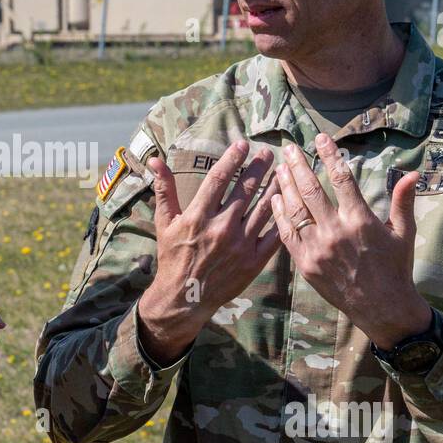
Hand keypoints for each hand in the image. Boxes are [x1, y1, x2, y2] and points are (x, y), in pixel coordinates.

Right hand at [138, 139, 281, 363]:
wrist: (185, 298)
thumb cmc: (172, 257)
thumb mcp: (164, 222)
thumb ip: (164, 189)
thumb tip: (155, 160)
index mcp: (198, 217)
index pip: (218, 179)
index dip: (232, 159)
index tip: (243, 144)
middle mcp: (220, 228)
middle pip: (244, 191)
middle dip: (258, 168)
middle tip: (268, 153)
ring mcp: (240, 245)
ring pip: (262, 209)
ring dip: (273, 188)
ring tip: (282, 172)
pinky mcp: (253, 261)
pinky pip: (272, 235)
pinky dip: (280, 218)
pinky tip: (286, 203)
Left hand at [270, 134, 431, 348]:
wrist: (382, 308)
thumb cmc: (396, 268)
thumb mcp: (404, 233)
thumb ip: (403, 201)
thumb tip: (412, 173)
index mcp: (360, 221)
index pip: (341, 179)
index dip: (329, 155)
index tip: (320, 139)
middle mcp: (336, 232)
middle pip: (310, 190)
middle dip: (298, 165)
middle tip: (289, 147)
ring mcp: (317, 249)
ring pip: (295, 210)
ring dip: (285, 186)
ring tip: (279, 167)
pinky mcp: (305, 264)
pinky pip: (287, 234)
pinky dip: (280, 214)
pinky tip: (275, 198)